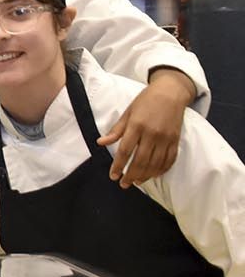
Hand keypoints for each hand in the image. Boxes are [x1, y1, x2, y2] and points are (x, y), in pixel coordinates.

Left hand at [98, 68, 193, 186]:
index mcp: (137, 126)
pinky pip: (169, 159)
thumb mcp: (127, 113)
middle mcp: (152, 134)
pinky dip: (161, 170)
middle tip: (123, 184)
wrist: (170, 92)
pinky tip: (154, 175)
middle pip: (140, 161)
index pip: (125, 150)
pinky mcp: (176, 140)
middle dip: (131, 175)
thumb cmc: (145, 101)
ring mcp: (165, 138)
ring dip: (145, 175)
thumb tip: (100, 143)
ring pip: (155, 163)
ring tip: (136, 182)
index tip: (113, 176)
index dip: (118, 165)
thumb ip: (116, 130)